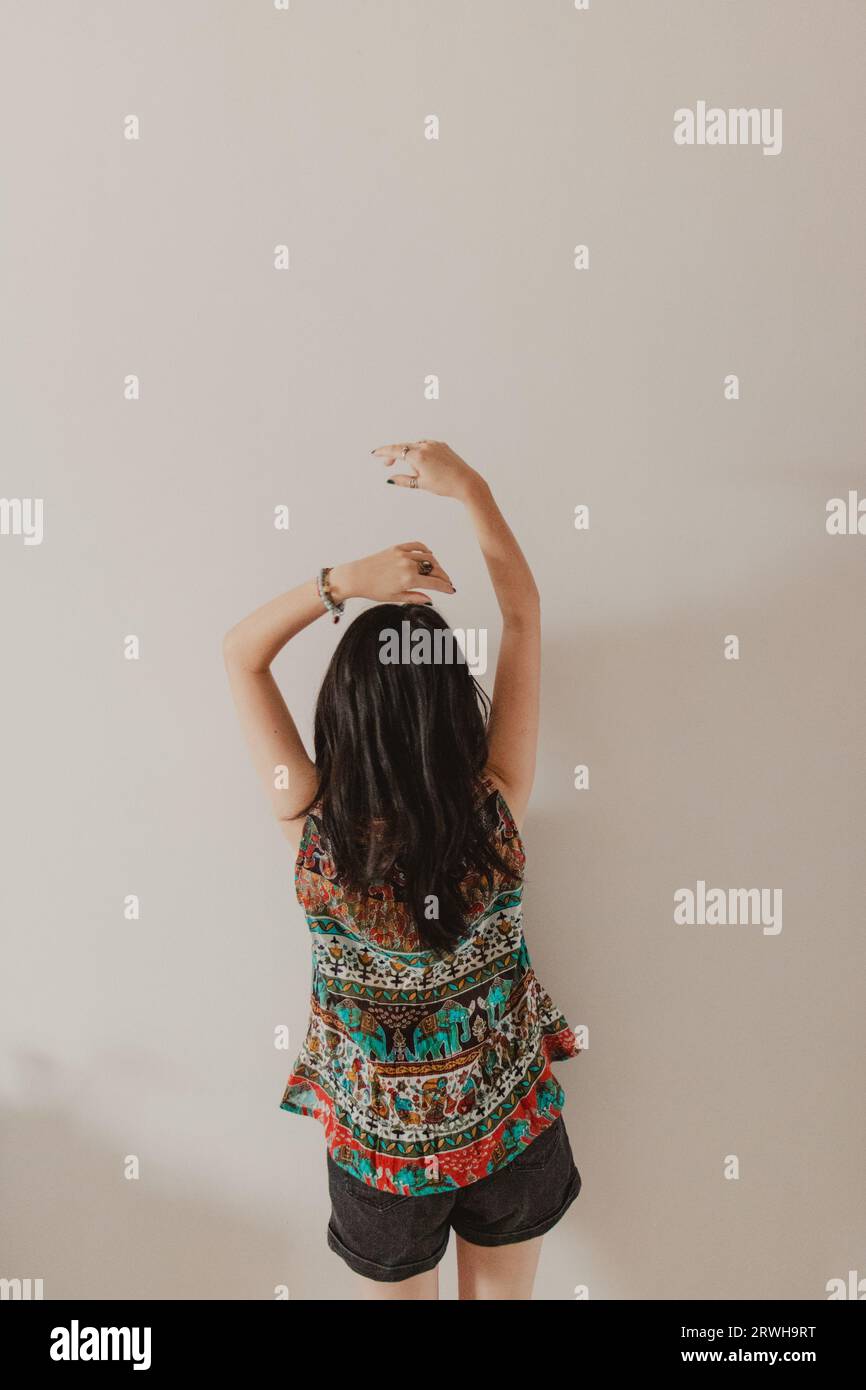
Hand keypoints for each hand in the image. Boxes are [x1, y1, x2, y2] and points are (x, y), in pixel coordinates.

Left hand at [329, 543, 455, 605]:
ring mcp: (403, 555)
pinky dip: (426, 550)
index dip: (446, 587)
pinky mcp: (397, 548)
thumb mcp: (395, 598)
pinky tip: (429, 555)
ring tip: (438, 572)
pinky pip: (417, 546)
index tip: (451, 590)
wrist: (356, 577)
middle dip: (443, 576)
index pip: (435, 583)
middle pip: (434, 569)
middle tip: (446, 582)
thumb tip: (430, 599)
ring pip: (428, 557)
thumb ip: (415, 597)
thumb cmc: (373, 589)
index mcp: (408, 580)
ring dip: (436, 565)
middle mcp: (408, 565)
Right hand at [371, 439, 481, 500]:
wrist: (466, 482)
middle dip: (394, 454)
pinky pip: (426, 445)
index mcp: (418, 456)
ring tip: (412, 469)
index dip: (384, 452)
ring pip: (415, 446)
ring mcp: (434, 444)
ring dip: (408, 454)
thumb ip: (403, 480)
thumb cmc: (444, 485)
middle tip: (387, 464)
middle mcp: (425, 446)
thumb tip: (390, 479)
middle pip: (403, 447)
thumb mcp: (421, 484)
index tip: (374, 453)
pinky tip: (422, 461)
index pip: (396, 451)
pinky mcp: (442, 445)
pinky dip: (419, 451)